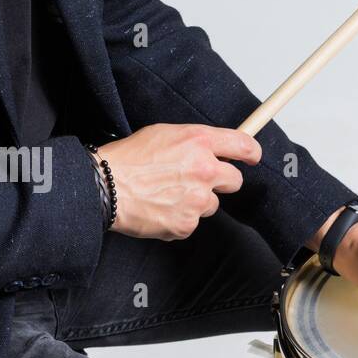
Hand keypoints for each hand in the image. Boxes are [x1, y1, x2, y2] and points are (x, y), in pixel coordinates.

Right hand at [96, 123, 260, 240]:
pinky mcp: (187, 224)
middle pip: (235, 181)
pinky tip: (161, 208)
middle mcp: (204, 170)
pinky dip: (180, 218)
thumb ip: (194, 142)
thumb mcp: (164, 134)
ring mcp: (197, 199)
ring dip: (196, 202)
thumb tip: (213, 149)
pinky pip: (192, 222)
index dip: (251, 153)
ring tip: (168, 194)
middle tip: (198, 181)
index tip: (252, 157)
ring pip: (212, 204)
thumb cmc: (129, 159)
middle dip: (221, 182)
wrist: (105, 187)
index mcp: (199, 142)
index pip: (243, 145)